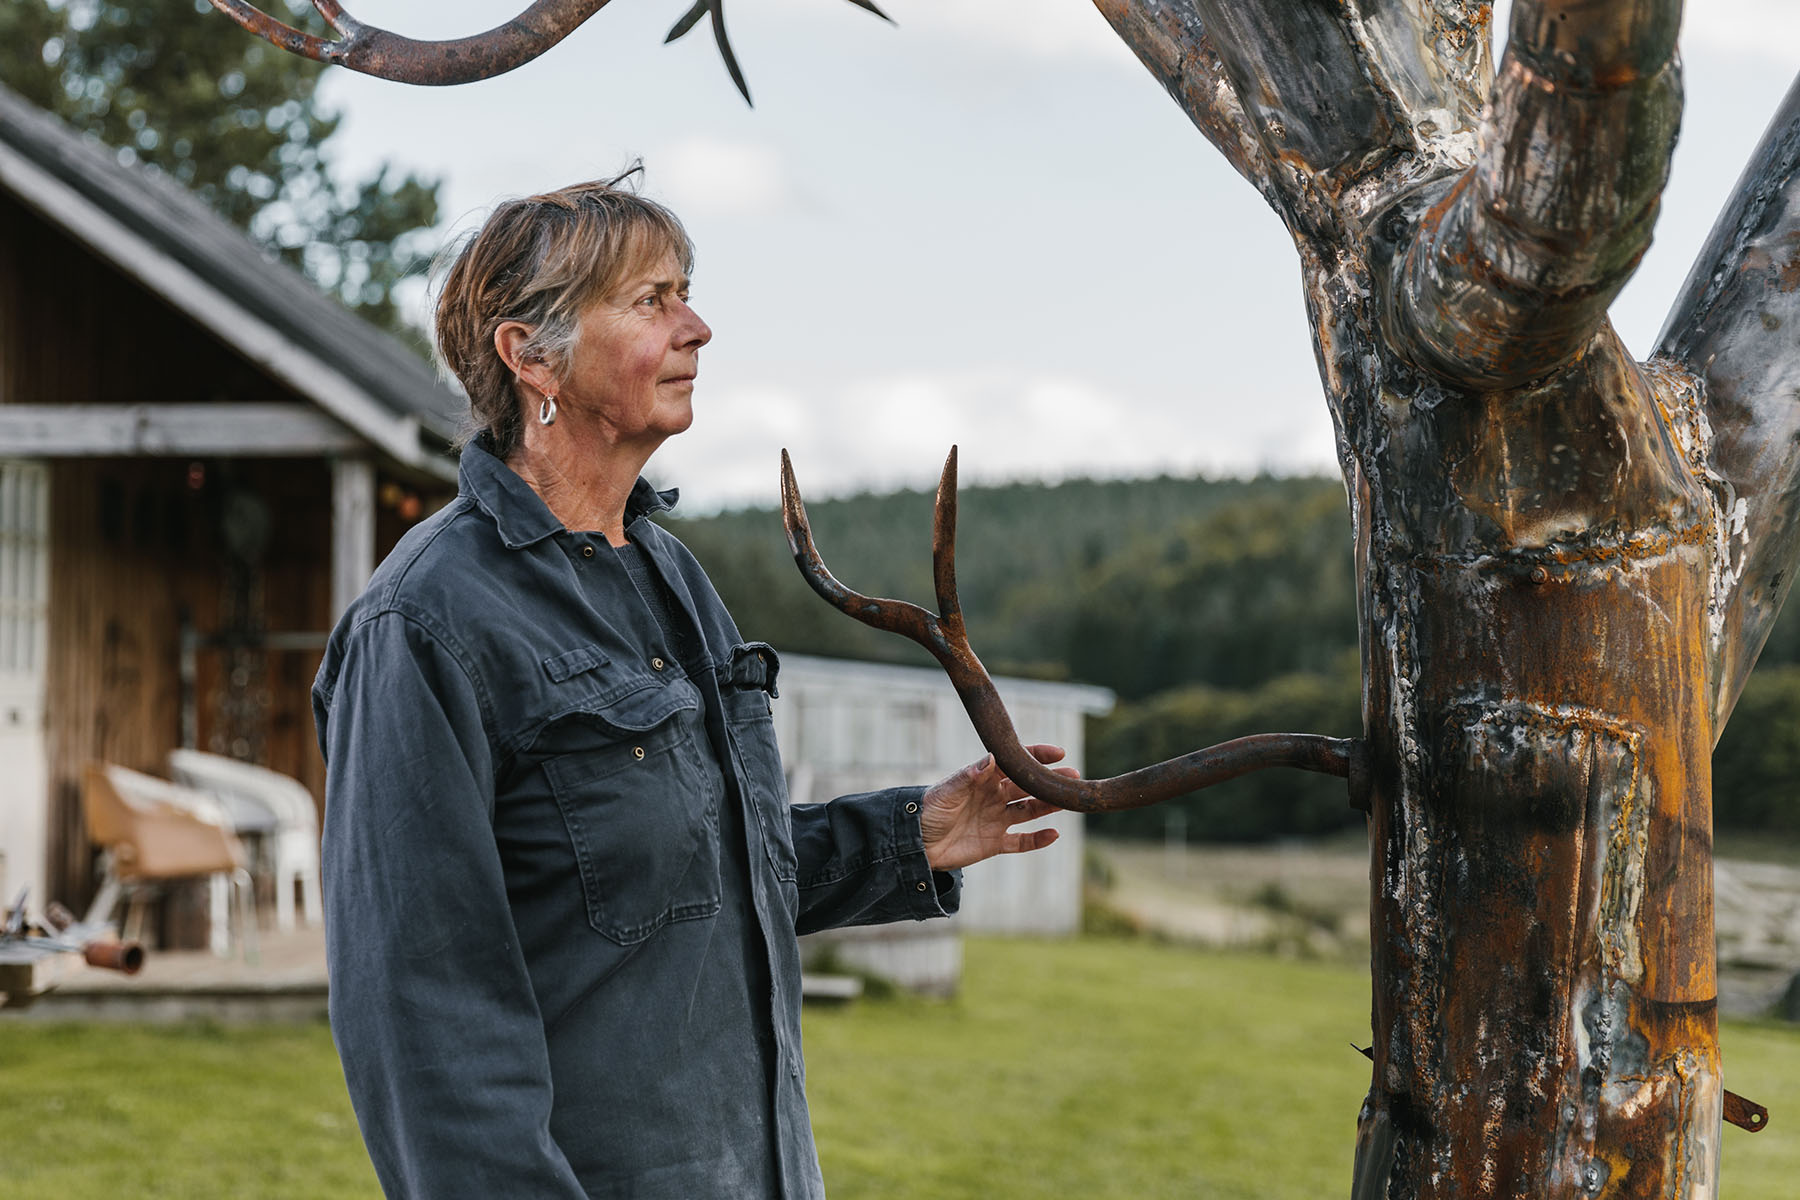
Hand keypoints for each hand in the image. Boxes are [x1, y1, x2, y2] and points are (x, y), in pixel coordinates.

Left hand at [918, 744, 1075, 870]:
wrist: (915, 843)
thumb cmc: (927, 810)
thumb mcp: (946, 790)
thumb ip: (969, 775)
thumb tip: (992, 757)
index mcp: (982, 778)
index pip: (1013, 763)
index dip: (1035, 755)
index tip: (1058, 752)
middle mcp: (993, 796)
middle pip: (1027, 786)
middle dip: (1049, 781)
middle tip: (1073, 775)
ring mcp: (996, 819)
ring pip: (1029, 810)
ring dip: (1048, 806)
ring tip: (1068, 801)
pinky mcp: (994, 842)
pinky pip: (1021, 841)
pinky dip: (1037, 840)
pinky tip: (1054, 834)